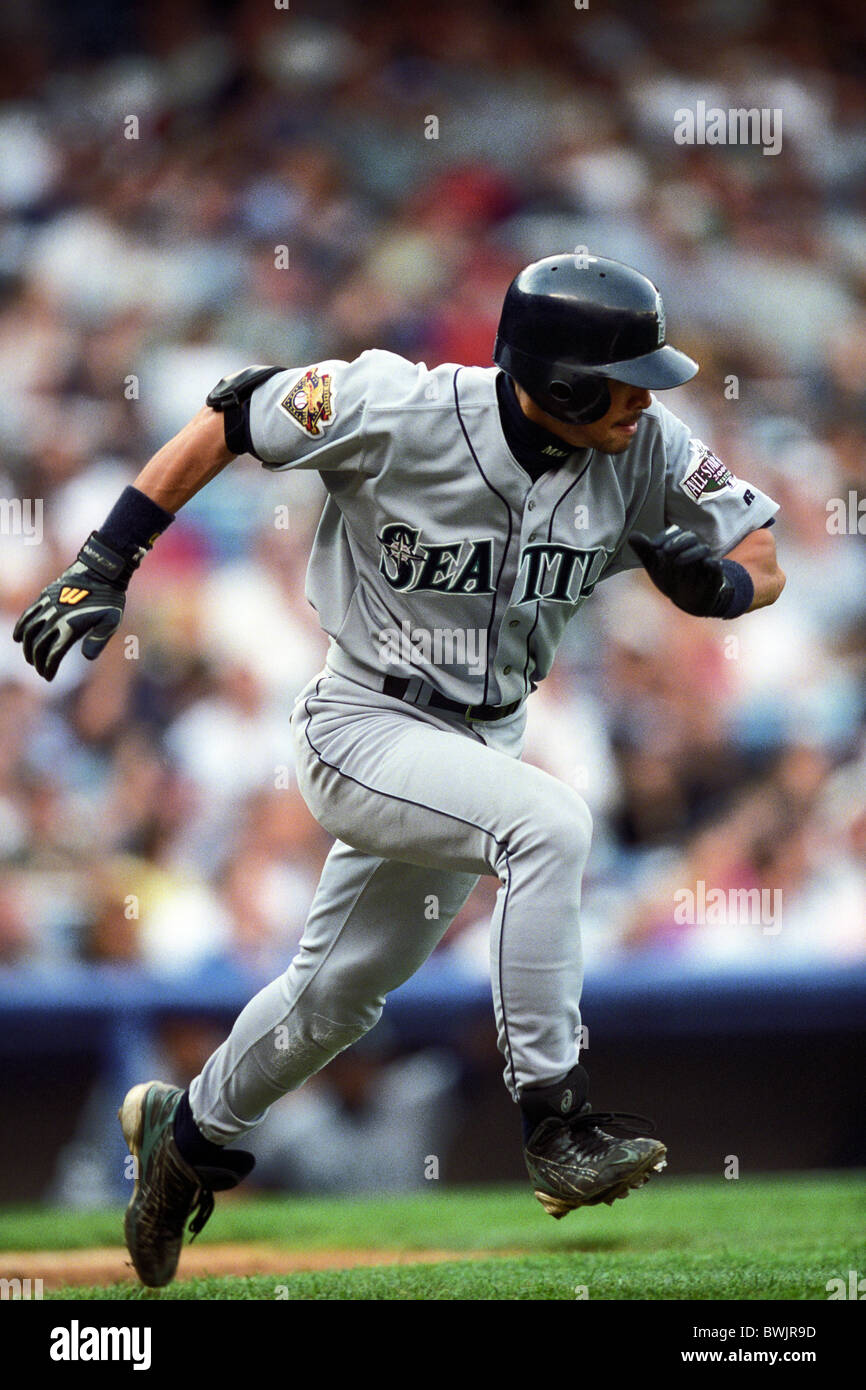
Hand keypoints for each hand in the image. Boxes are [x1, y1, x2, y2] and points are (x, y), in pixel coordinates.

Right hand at [13, 555, 125, 681]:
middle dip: (37, 661)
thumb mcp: (112, 620)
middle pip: (38, 645)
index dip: (48, 667)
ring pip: (28, 631)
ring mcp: (47, 606)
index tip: (48, 677)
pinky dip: (20, 627)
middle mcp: (55, 617)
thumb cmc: (109, 598)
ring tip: (30, 658)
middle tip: (41, 670)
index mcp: (70, 627)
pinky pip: (27, 615)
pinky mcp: (44, 597)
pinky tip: (17, 637)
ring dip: (27, 647)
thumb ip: (99, 639)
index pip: (53, 654)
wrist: (101, 570)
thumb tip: (87, 657)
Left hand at [629, 524, 732, 616]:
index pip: (674, 532)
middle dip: (678, 542)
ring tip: (677, 562)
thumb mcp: (655, 566)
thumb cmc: (670, 577)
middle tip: (665, 552)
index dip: (664, 537)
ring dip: (691, 553)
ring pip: (703, 549)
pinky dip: (711, 564)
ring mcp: (705, 561)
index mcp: (680, 543)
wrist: (686, 599)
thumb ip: (645, 551)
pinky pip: (716, 566)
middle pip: (690, 537)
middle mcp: (694, 548)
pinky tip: (705, 564)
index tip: (652, 546)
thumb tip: (631, 535)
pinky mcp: (714, 575)